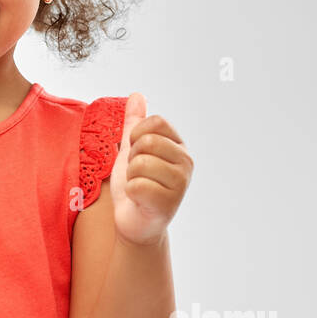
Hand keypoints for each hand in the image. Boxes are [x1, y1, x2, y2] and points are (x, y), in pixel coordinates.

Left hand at [109, 93, 192, 247]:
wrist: (134, 222)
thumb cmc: (135, 185)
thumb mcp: (131, 149)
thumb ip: (134, 123)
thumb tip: (137, 95)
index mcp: (178, 146)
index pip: (156, 122)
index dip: (136, 135)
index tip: (136, 152)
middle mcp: (186, 162)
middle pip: (147, 142)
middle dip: (131, 159)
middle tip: (136, 174)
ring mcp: (181, 183)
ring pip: (140, 164)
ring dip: (130, 177)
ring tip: (139, 187)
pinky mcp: (169, 203)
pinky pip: (137, 185)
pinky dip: (131, 193)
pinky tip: (140, 200)